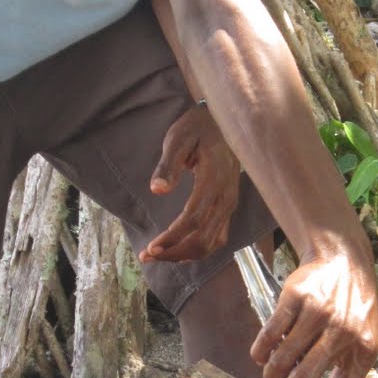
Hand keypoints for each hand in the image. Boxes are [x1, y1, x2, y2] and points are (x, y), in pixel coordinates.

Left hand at [140, 106, 240, 263]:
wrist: (224, 122)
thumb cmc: (197, 128)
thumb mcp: (178, 139)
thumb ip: (168, 165)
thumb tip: (157, 190)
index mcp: (214, 181)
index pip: (194, 219)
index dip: (173, 238)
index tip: (151, 248)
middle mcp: (226, 197)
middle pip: (203, 238)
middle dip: (174, 252)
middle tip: (148, 255)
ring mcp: (229, 204)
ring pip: (211, 243)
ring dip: (185, 254)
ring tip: (160, 255)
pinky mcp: (228, 207)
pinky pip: (217, 237)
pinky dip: (199, 249)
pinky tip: (179, 250)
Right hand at [250, 249, 377, 377]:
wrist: (344, 260)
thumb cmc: (354, 307)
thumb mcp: (363, 339)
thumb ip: (345, 370)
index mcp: (364, 350)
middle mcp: (343, 333)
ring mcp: (319, 314)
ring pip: (283, 360)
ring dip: (272, 375)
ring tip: (272, 375)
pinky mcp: (295, 298)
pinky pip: (269, 336)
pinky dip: (261, 352)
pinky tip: (262, 355)